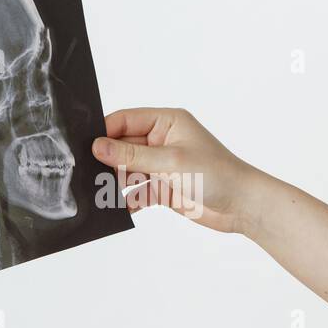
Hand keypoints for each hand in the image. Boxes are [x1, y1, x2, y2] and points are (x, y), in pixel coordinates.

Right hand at [92, 108, 262, 233]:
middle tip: (86, 172)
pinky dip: (126, 199)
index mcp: (166, 122)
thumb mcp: (170, 161)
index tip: (85, 147)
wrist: (242, 206)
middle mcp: (162, 141)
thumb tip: (98, 146)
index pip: (125, 120)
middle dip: (106, 160)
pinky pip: (136, 191)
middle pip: (122, 146)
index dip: (104, 132)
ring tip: (99, 192)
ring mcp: (161, 165)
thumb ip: (132, 155)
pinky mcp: (162, 188)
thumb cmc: (217, 174)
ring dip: (115, 181)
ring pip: (127, 170)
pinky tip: (117, 207)